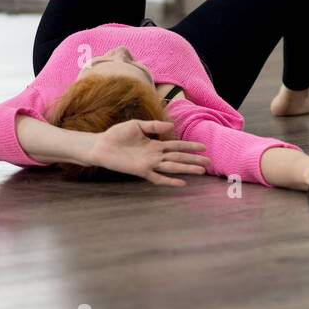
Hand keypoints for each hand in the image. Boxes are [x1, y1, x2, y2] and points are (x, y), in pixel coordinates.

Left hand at [86, 119, 209, 185]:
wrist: (100, 145)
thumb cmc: (116, 135)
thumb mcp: (137, 125)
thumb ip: (154, 126)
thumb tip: (171, 127)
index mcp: (155, 144)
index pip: (177, 146)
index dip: (190, 147)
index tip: (203, 148)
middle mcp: (155, 155)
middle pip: (179, 158)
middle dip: (193, 160)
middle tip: (208, 162)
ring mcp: (149, 163)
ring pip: (172, 167)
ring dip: (187, 169)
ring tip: (201, 171)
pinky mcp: (141, 170)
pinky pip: (158, 177)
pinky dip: (170, 181)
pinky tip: (182, 183)